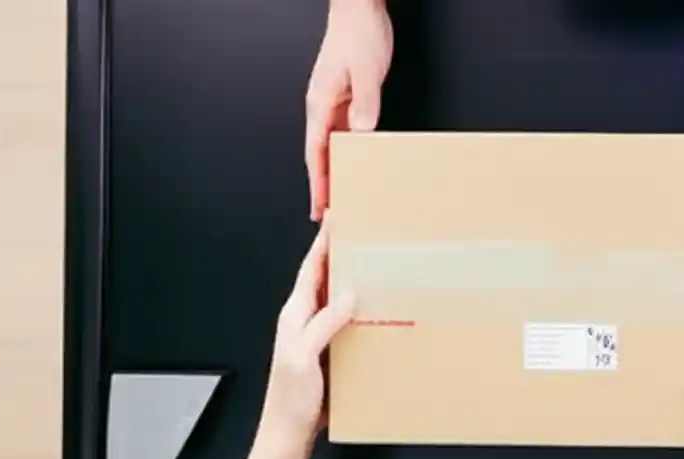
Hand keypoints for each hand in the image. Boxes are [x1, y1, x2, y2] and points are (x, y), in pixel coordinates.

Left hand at [260, 221, 356, 445]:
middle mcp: (305, 321)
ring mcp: (318, 337)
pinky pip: (348, 324)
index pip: (310, 270)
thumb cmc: (289, 399)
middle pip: (324, 280)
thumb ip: (324, 323)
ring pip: (338, 301)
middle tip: (361, 236)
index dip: (322, 244)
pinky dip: (362, 312)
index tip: (335, 220)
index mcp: (294, 316)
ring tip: (374, 265)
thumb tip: (349, 295)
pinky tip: (378, 311)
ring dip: (354, 283)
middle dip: (340, 256)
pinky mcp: (331, 353)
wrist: (288, 434)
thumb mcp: (304, 355)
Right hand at [305, 0, 393, 220]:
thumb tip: (362, 134)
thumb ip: (365, 104)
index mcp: (320, 102)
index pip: (316, 153)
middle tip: (327, 214)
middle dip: (322, 185)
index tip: (319, 206)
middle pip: (320, 155)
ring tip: (341, 198)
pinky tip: (356, 165)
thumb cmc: (358, 35)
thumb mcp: (367, 72)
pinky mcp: (346, 99)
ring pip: (331, 147)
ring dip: (335, 172)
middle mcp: (322, 106)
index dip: (318, 182)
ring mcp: (333, 103)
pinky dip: (347, 154)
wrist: (359, 10)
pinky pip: (344, 134)